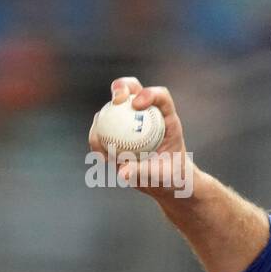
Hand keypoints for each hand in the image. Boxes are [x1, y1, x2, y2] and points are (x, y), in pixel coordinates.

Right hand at [89, 77, 194, 196]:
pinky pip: (101, 131)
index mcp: (167, 120)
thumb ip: (145, 172)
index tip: (136, 105)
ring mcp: (129, 121)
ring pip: (111, 109)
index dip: (149, 94)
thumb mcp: (163, 176)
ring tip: (99, 141)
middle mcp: (147, 114)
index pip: (160, 97)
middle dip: (121, 87)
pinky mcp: (116, 132)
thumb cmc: (173, 177)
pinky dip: (97, 140)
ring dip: (101, 119)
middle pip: (133, 89)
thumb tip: (122, 172)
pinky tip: (100, 156)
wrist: (166, 184)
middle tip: (115, 101)